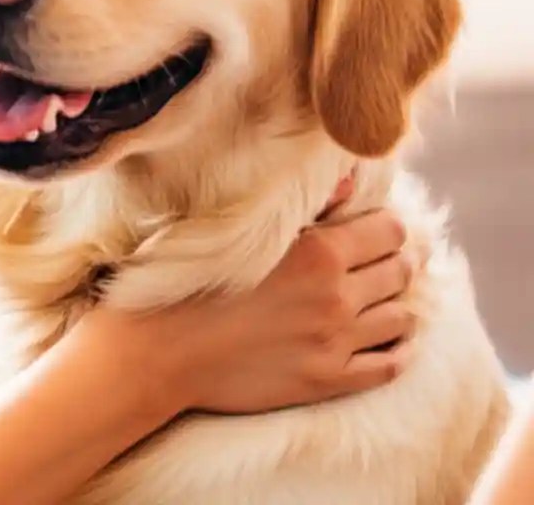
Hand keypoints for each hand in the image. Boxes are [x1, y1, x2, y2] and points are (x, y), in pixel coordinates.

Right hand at [69, 186, 415, 416]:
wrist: (158, 351)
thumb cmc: (187, 281)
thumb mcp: (239, 231)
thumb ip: (304, 206)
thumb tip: (353, 180)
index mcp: (318, 252)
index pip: (391, 230)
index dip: (386, 227)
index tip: (371, 231)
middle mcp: (335, 296)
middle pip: (401, 270)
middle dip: (393, 261)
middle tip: (375, 262)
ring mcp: (334, 343)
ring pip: (402, 317)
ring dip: (391, 303)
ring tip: (373, 299)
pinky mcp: (326, 381)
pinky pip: (389, 366)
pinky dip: (395, 350)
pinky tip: (380, 339)